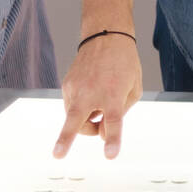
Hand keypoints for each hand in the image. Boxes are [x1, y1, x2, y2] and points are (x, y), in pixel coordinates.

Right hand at [54, 29, 141, 158]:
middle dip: (65, 139)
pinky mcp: (67, 85)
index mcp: (113, 94)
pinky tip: (92, 97)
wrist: (106, 36)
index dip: (112, 139)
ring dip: (85, 123)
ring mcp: (76, 88)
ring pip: (73, 118)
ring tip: (98, 112)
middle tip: (58, 154)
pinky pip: (72, 106)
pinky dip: (81, 109)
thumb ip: (122, 113)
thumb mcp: (134, 88)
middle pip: (77, 120)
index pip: (113, 121)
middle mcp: (92, 91)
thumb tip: (100, 133)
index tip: (110, 155)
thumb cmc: (124, 64)